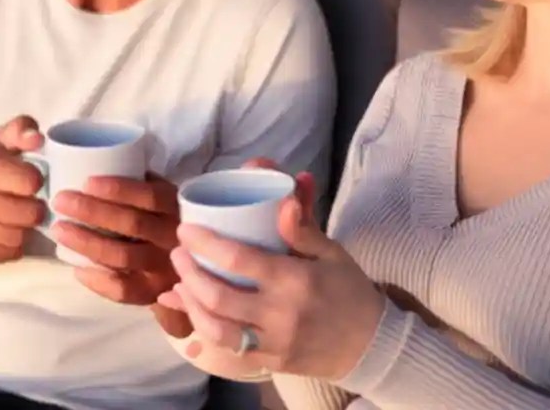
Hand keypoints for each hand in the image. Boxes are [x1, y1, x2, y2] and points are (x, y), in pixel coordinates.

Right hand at [0, 116, 47, 270]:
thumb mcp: (0, 143)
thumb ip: (20, 131)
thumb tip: (37, 138)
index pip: (29, 181)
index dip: (37, 180)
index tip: (33, 180)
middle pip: (29, 213)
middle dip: (36, 208)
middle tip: (30, 202)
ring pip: (20, 236)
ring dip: (25, 228)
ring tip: (19, 216)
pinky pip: (10, 253)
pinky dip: (14, 245)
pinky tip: (6, 231)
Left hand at [51, 173, 182, 311]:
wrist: (195, 266)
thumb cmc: (166, 221)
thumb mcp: (163, 197)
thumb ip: (141, 183)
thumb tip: (96, 162)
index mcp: (176, 207)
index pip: (149, 196)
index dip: (118, 189)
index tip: (86, 181)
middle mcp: (174, 238)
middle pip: (131, 224)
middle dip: (91, 211)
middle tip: (60, 201)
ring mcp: (165, 268)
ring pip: (122, 256)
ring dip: (87, 243)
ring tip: (59, 230)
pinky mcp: (153, 293)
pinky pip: (122, 289)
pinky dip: (97, 280)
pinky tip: (76, 268)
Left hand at [159, 168, 384, 379]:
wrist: (371, 345)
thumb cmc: (349, 291)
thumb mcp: (331, 253)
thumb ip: (304, 226)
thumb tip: (290, 188)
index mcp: (295, 280)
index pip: (239, 260)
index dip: (205, 243)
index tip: (186, 230)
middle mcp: (280, 314)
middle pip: (219, 296)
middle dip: (189, 272)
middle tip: (178, 252)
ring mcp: (273, 342)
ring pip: (217, 328)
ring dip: (191, 304)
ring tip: (180, 282)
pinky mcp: (270, 361)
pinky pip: (228, 349)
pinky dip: (203, 329)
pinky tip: (190, 310)